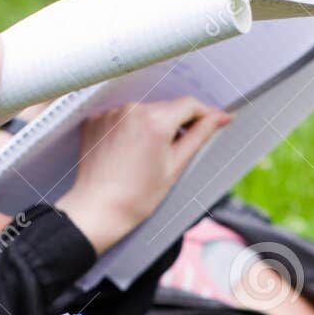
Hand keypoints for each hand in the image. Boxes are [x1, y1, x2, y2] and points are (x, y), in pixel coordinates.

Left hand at [55, 99, 230, 254]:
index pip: (189, 105)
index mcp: (156, 121)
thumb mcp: (175, 166)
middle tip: (172, 153)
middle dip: (174, 125)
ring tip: (143, 157)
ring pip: (143, 112)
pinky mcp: (95, 120)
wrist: (97, 210)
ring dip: (150, 126)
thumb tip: (218, 118)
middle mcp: (132, 110)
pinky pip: (121, 117)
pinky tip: (125, 153)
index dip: (204, 114)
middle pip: (166, 108)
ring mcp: (110, 113)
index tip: (212, 122)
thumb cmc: (136, 197)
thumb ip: (199, 136)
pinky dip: (127, 129)